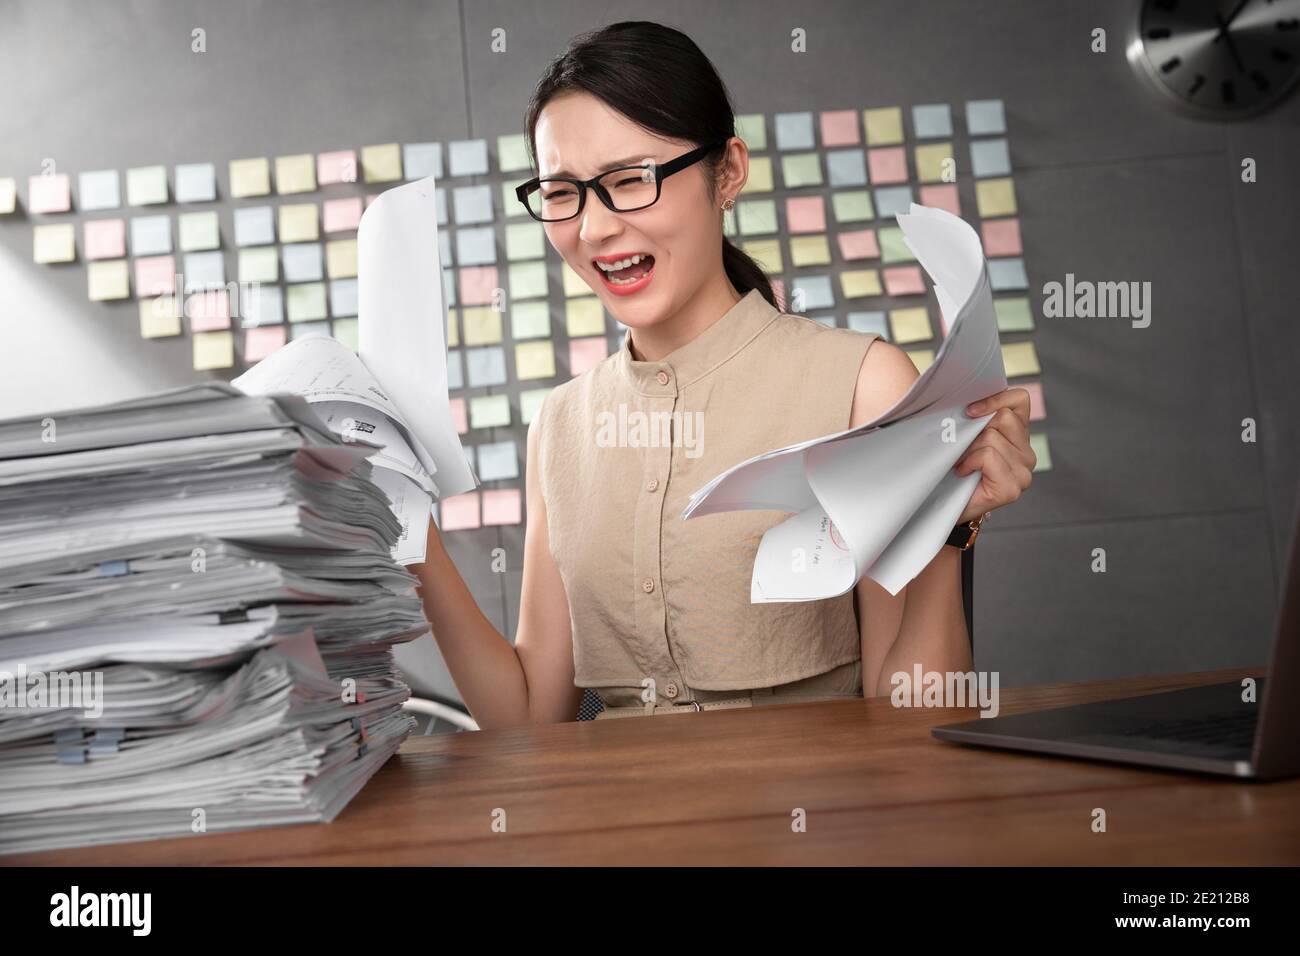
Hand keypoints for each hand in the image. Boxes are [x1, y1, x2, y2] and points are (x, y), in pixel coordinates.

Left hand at [954, 387, 1035, 523]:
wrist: (945, 507)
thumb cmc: (954, 470)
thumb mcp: (968, 436)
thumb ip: (977, 417)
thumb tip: (968, 398)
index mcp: (1019, 437)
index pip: (1019, 400)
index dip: (994, 398)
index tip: (969, 410)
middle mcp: (1028, 454)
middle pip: (1002, 418)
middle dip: (974, 430)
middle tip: (961, 448)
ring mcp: (1024, 473)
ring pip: (992, 438)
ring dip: (968, 449)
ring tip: (961, 463)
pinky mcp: (1012, 488)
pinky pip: (988, 456)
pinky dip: (969, 462)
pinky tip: (963, 472)